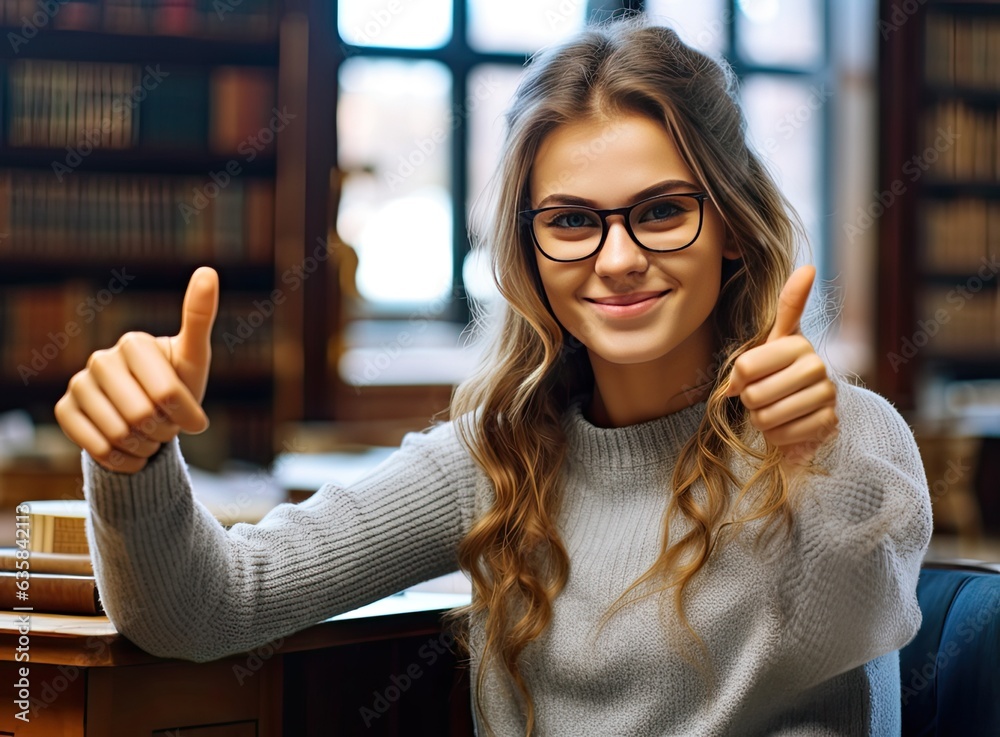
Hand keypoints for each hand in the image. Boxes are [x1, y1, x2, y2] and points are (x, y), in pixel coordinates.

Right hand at [55, 267, 218, 473]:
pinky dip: (123, 459)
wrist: (149, 416)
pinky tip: (131, 448)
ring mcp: (78, 383)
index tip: (193, 420)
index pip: (167, 394)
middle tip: (167, 424)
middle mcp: (101, 358)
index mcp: (134, 342)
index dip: (185, 416)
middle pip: (141, 416)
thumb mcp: (194, 358)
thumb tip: (208, 270)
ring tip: (149, 433)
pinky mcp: (65, 410)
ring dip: (145, 446)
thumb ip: (199, 318)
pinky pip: (98, 448)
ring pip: (119, 435)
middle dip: (164, 431)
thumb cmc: (178, 383)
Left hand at [723, 265, 837, 467]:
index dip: (737, 379)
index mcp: (797, 343)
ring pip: (765, 418)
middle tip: (764, 396)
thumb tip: (808, 268)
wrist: (806, 411)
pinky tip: (788, 425)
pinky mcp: (828, 423)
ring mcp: (826, 396)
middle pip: (753, 395)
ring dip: (762, 420)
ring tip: (775, 409)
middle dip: (750, 402)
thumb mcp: (773, 341)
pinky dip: (776, 436)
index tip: (746, 377)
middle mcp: (816, 366)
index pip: (744, 366)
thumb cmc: (779, 373)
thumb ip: (786, 307)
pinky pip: (781, 435)